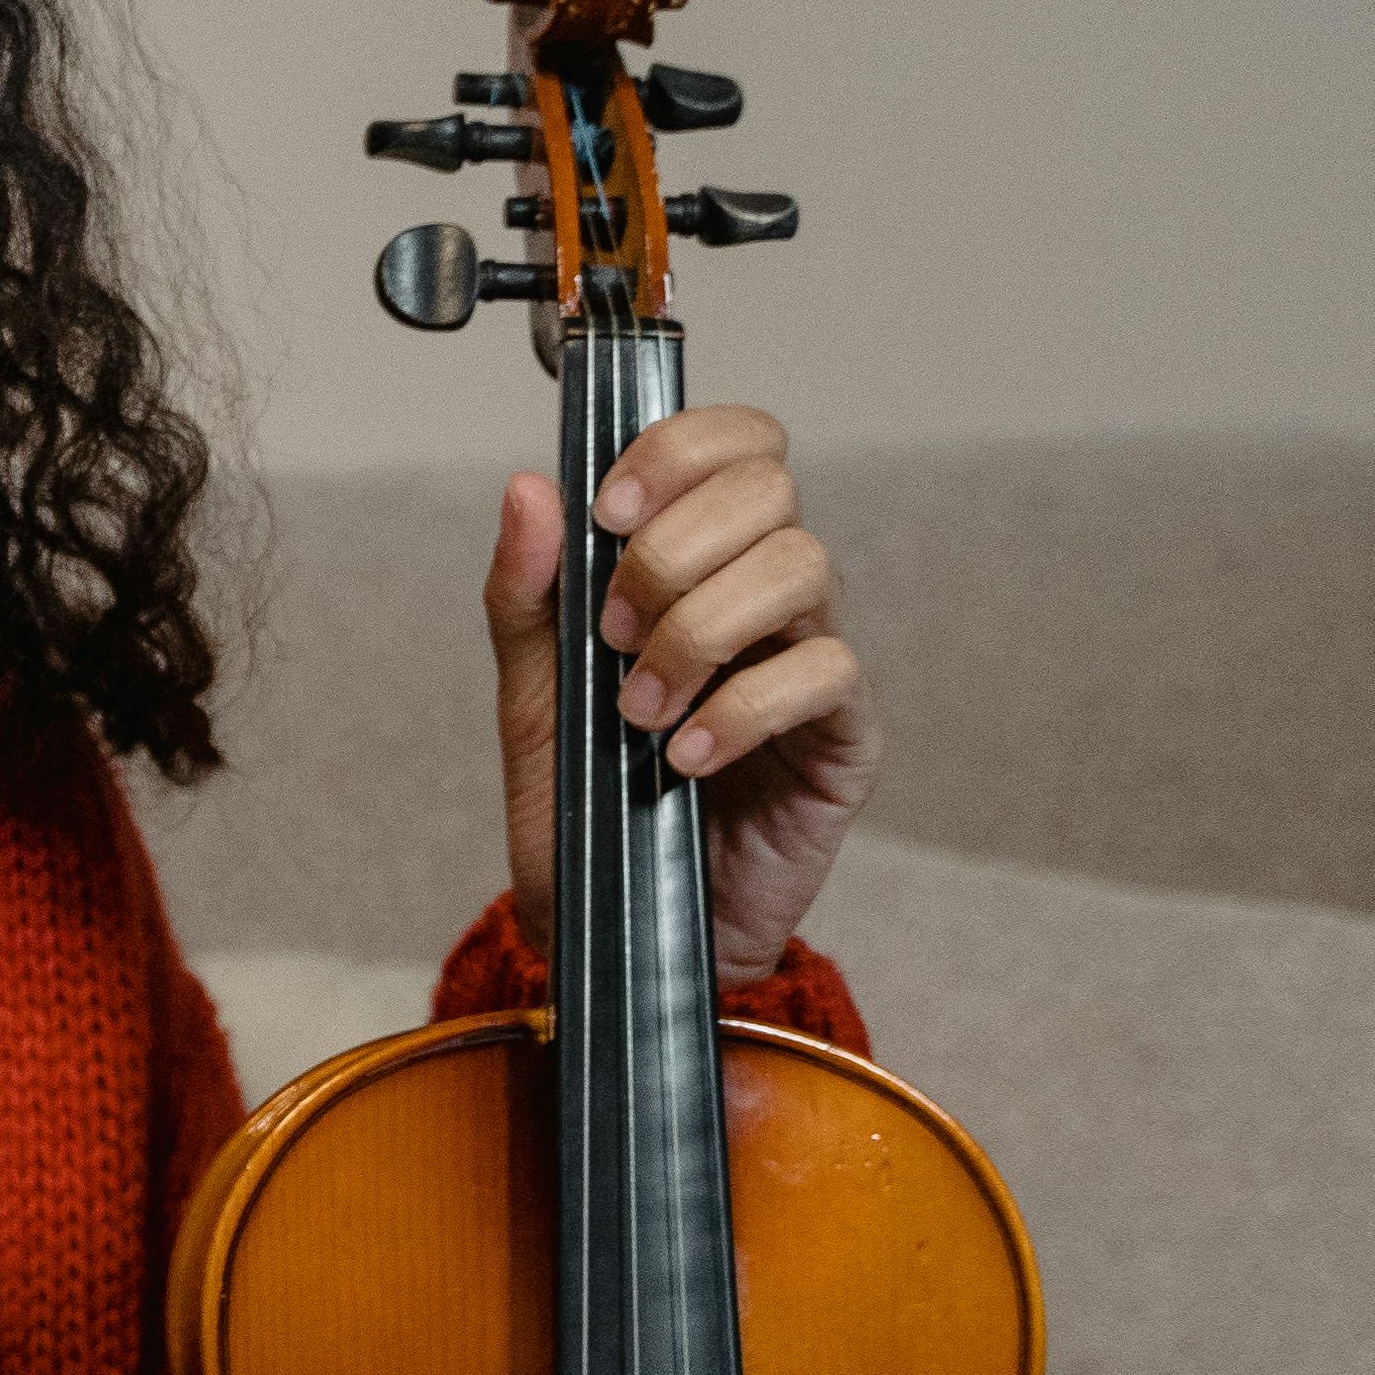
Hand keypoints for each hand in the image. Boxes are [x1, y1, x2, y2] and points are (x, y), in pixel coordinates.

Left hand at [487, 403, 879, 983]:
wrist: (616, 931)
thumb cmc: (584, 812)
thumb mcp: (531, 700)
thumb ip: (528, 598)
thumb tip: (531, 487)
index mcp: (698, 563)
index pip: (737, 443)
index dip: (679, 450)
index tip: (607, 512)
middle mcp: (766, 596)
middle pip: (771, 488)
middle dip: (672, 550)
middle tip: (611, 633)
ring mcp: (813, 660)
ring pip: (804, 565)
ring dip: (700, 630)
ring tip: (639, 710)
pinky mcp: (846, 736)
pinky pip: (825, 672)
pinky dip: (740, 708)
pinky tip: (685, 757)